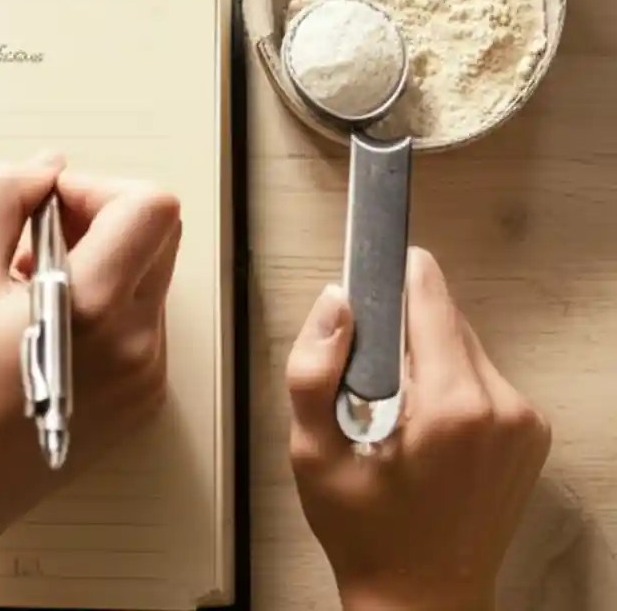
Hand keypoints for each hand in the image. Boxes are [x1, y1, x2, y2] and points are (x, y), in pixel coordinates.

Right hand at [0, 150, 180, 557]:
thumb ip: (2, 198)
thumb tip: (45, 167)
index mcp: (96, 309)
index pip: (149, 207)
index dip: (95, 189)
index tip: (43, 210)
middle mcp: (137, 345)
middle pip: (158, 238)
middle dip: (99, 221)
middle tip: (33, 245)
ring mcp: (145, 378)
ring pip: (147, 280)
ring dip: (97, 264)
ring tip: (27, 294)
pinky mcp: (139, 402)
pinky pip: (139, 325)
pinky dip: (100, 308)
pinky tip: (44, 330)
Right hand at [285, 248, 551, 610]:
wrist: (420, 596)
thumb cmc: (363, 531)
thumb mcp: (312, 453)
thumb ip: (314, 369)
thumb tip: (337, 301)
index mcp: (452, 407)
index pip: (431, 301)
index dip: (398, 276)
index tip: (373, 265)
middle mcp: (502, 407)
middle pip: (447, 323)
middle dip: (401, 333)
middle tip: (363, 377)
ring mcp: (524, 423)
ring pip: (465, 350)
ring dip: (426, 361)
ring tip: (391, 411)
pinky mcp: (531, 435)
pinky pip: (484, 380)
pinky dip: (450, 387)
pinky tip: (422, 428)